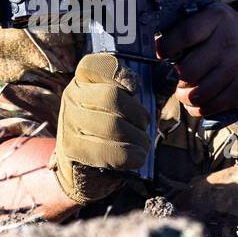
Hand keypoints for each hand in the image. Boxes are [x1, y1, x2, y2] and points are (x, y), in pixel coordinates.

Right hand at [52, 53, 150, 204]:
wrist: (90, 170)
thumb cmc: (116, 132)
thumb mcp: (133, 107)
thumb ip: (151, 91)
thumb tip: (169, 77)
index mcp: (85, 81)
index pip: (96, 65)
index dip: (120, 74)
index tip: (135, 89)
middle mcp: (72, 98)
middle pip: (110, 97)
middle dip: (138, 114)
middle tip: (146, 125)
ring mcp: (68, 123)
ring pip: (110, 125)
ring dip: (137, 137)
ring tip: (143, 144)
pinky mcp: (71, 149)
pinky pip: (106, 151)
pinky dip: (129, 155)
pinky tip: (137, 157)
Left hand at [155, 2, 237, 117]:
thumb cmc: (237, 47)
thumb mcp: (220, 26)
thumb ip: (193, 30)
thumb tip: (156, 45)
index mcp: (218, 17)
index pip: (183, 34)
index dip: (166, 47)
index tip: (161, 53)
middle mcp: (229, 39)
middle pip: (186, 71)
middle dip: (181, 80)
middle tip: (184, 79)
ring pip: (195, 93)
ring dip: (188, 97)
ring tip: (192, 92)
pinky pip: (208, 105)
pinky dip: (201, 108)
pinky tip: (204, 101)